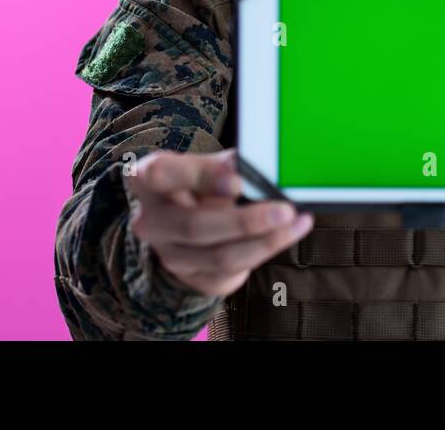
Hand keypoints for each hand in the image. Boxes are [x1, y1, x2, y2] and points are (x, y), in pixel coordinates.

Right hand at [125, 148, 312, 299]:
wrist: (184, 224)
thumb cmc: (199, 183)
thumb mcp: (207, 166)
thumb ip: (227, 166)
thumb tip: (259, 169)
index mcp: (149, 181)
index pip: (161, 173)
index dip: (201, 177)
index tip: (237, 180)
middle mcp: (152, 222)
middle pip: (195, 226)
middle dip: (245, 221)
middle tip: (284, 210)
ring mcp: (169, 255)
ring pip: (218, 257)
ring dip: (264, 242)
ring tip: (296, 223)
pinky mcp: (192, 278)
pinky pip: (230, 272)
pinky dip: (263, 252)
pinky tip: (287, 235)